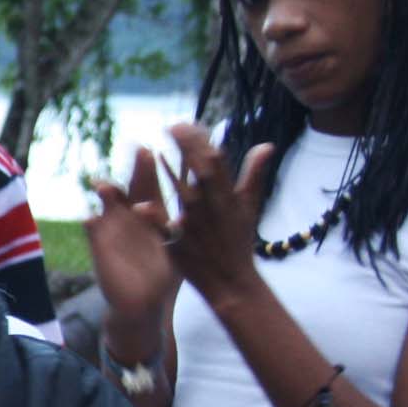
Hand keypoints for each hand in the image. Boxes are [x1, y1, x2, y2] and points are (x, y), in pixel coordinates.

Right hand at [86, 148, 180, 352]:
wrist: (144, 301)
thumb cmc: (165, 272)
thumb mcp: (182, 245)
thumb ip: (195, 221)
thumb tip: (219, 197)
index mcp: (151, 214)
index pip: (152, 183)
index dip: (157, 166)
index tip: (165, 148)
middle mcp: (130, 216)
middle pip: (133, 186)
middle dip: (137, 170)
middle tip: (143, 150)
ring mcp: (113, 229)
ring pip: (109, 204)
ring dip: (108, 192)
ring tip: (108, 184)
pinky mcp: (100, 246)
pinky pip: (93, 232)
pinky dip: (90, 224)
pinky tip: (90, 218)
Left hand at [157, 123, 280, 301]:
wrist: (232, 283)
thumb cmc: (238, 242)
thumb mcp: (250, 207)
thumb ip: (254, 174)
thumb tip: (267, 145)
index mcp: (228, 196)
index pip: (216, 160)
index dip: (200, 140)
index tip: (185, 123)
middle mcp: (213, 207)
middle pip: (202, 171)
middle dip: (188, 147)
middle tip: (172, 126)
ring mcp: (197, 225)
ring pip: (183, 195)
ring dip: (169, 173)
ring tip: (154, 151)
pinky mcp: (179, 244)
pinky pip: (165, 230)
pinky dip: (154, 218)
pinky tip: (140, 205)